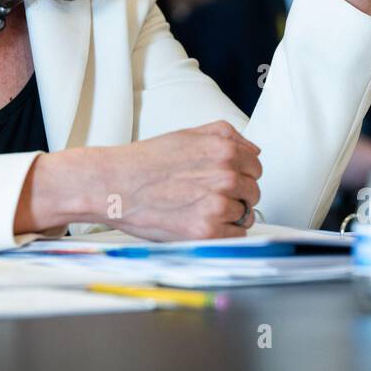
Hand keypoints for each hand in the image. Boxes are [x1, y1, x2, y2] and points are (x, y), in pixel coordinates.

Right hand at [92, 121, 261, 240]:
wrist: (115, 185)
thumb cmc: (145, 162)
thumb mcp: (188, 134)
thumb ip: (225, 136)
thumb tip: (252, 149)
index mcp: (223, 150)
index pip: (256, 165)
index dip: (242, 173)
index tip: (228, 179)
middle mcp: (224, 176)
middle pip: (253, 191)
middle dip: (237, 194)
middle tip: (211, 195)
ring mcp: (216, 205)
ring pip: (246, 214)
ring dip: (231, 214)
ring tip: (204, 209)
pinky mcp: (206, 231)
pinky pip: (236, 235)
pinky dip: (224, 233)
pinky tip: (203, 222)